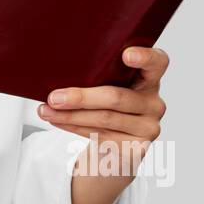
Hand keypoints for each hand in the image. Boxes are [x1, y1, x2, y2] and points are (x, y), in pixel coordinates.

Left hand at [36, 46, 168, 167]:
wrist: (115, 145)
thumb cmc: (106, 105)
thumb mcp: (107, 86)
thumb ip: (98, 74)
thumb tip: (56, 67)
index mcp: (150, 78)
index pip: (157, 62)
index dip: (144, 57)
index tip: (126, 55)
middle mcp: (154, 103)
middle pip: (116, 97)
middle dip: (81, 97)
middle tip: (53, 97)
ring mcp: (148, 127)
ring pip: (105, 119)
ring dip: (70, 115)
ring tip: (46, 110)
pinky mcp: (136, 149)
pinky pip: (101, 135)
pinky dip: (74, 127)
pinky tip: (57, 120)